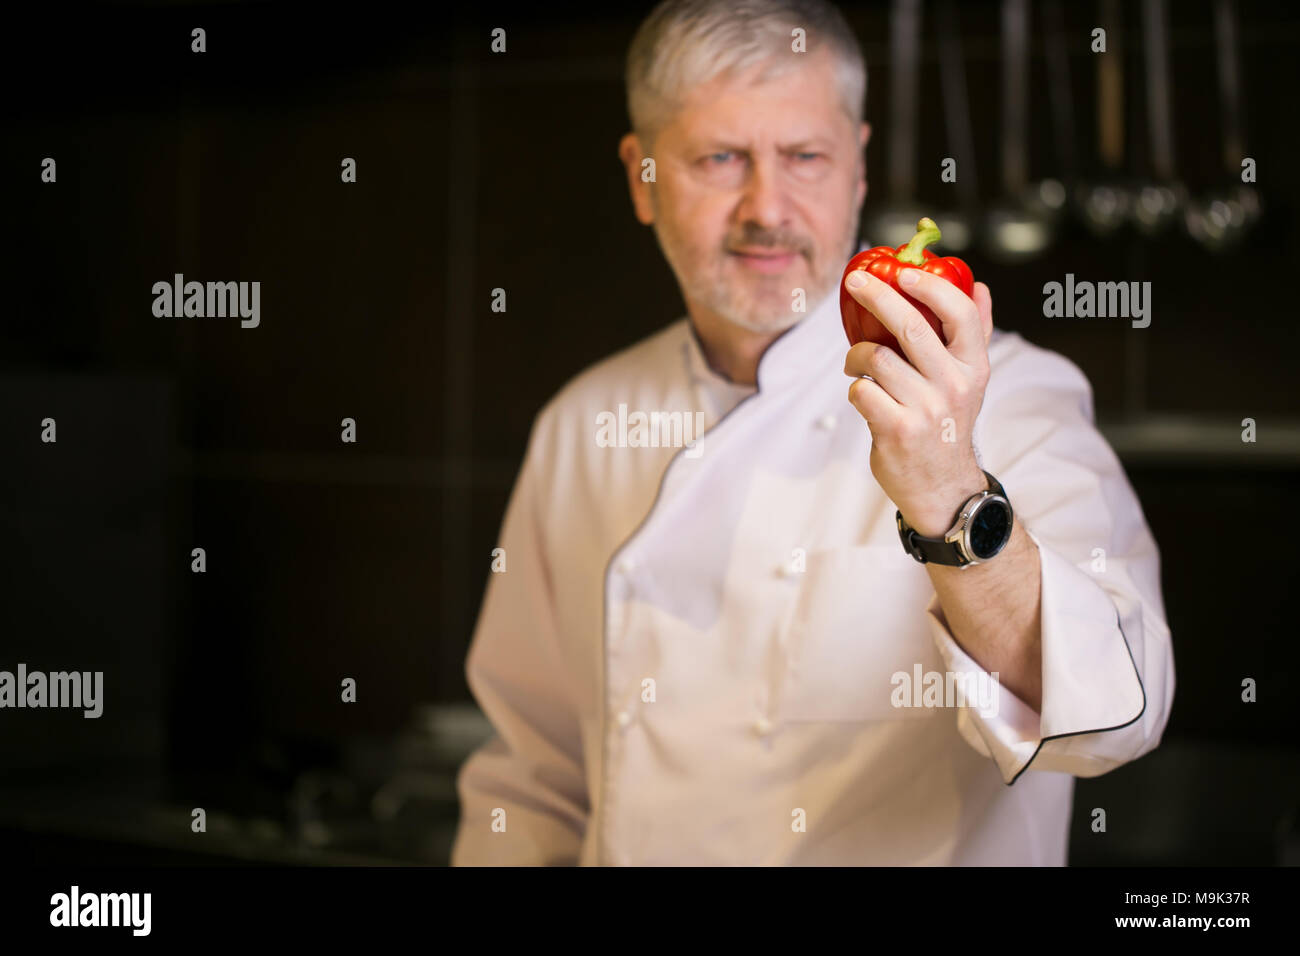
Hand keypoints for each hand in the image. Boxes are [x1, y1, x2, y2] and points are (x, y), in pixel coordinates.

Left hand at [842, 267, 994, 536]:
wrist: (943, 489)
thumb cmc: (949, 425)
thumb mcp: (971, 381)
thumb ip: (975, 334)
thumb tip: (980, 286)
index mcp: (974, 368)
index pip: (959, 314)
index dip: (931, 287)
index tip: (904, 272)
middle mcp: (954, 386)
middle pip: (909, 325)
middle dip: (877, 296)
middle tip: (856, 282)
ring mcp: (926, 409)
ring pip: (875, 357)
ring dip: (856, 356)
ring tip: (855, 364)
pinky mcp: (897, 430)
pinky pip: (861, 390)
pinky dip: (854, 388)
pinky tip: (863, 395)